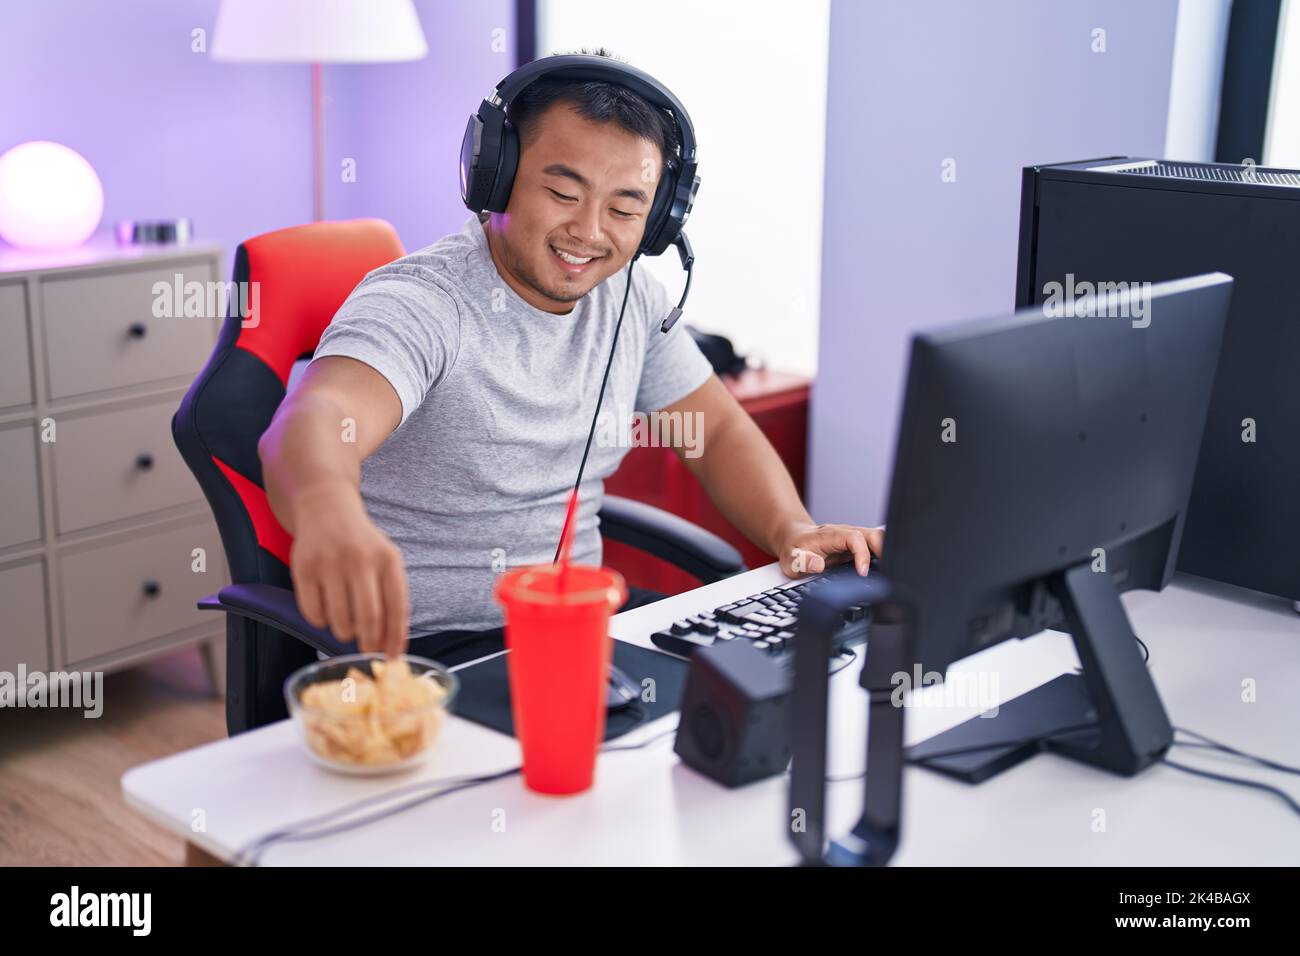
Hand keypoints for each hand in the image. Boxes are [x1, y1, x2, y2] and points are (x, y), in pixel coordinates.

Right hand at [288, 485, 409, 656]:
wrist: (327, 507)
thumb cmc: (362, 543)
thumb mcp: (386, 559)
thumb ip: (393, 596)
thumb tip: (393, 645)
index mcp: (388, 559)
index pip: (397, 608)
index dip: (395, 638)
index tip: (391, 657)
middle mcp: (360, 559)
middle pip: (368, 619)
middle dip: (369, 643)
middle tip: (366, 648)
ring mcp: (330, 563)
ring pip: (339, 620)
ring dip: (344, 632)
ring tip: (345, 624)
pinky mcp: (303, 568)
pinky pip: (313, 613)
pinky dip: (320, 622)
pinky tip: (326, 612)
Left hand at [776, 521, 884, 577]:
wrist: (793, 538)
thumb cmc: (793, 549)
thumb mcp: (790, 559)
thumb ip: (802, 562)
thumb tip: (817, 564)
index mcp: (830, 535)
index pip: (854, 537)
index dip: (862, 554)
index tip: (862, 573)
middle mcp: (845, 533)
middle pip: (873, 534)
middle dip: (883, 550)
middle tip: (886, 572)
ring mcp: (853, 538)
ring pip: (878, 538)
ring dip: (886, 552)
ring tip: (888, 572)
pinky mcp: (857, 545)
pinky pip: (876, 546)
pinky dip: (883, 556)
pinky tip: (883, 570)